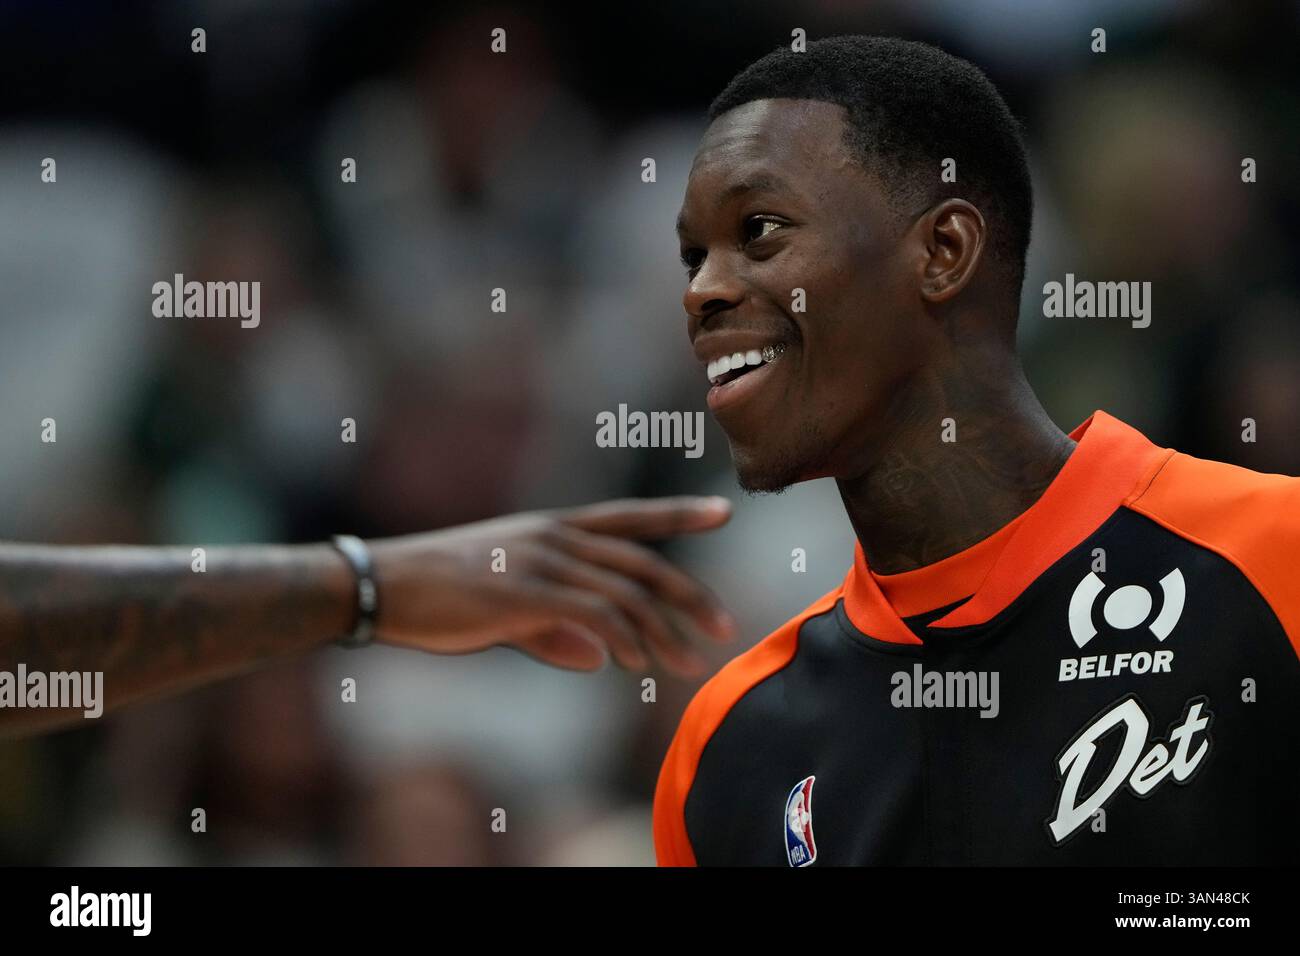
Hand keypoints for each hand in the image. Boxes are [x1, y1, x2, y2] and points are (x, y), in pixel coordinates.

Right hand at [367, 496, 735, 675]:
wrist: (381, 585)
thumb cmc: (439, 597)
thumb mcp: (505, 609)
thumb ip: (554, 631)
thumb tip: (599, 660)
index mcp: (552, 529)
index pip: (629, 517)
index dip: (679, 514)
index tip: (725, 511)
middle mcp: (554, 536)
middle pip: (642, 561)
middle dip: (690, 595)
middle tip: (725, 627)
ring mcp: (540, 559)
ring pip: (625, 591)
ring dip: (664, 631)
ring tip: (688, 663)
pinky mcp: (524, 590)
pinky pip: (593, 613)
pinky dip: (624, 640)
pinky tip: (635, 665)